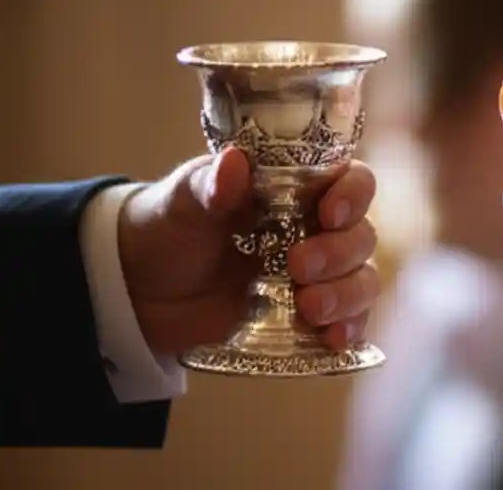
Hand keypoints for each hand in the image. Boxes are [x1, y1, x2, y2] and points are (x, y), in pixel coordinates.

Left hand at [117, 147, 379, 353]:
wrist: (140, 290)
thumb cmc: (168, 228)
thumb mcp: (181, 202)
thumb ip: (209, 185)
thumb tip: (235, 163)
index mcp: (297, 189)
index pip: (352, 180)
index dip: (354, 194)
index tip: (330, 213)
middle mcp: (317, 228)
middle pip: (361, 234)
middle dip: (340, 253)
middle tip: (298, 266)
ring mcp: (317, 274)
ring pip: (362, 279)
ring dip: (346, 295)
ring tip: (309, 308)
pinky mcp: (309, 314)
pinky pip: (349, 321)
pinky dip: (349, 329)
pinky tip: (331, 339)